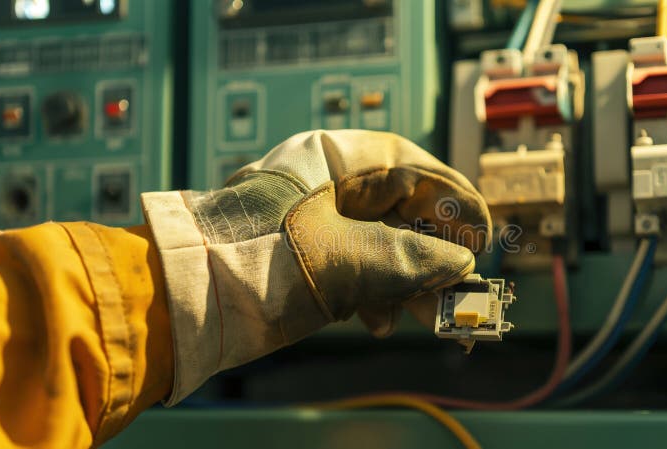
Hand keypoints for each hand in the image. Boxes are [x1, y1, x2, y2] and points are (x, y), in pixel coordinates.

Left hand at [142, 130, 490, 403]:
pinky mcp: (310, 250)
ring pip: (384, 241)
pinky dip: (376, 290)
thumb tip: (459, 264)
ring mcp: (320, 216)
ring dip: (407, 279)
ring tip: (422, 314)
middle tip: (457, 290)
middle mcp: (333, 183)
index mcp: (341, 161)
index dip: (455, 206)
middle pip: (405, 210)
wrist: (185, 296)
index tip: (480, 240)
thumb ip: (411, 259)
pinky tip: (378, 318)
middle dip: (433, 254)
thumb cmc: (259, 260)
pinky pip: (359, 263)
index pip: (417, 171)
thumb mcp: (347, 260)